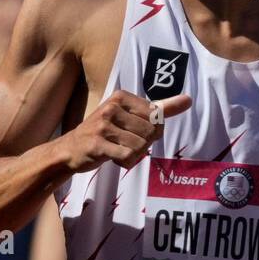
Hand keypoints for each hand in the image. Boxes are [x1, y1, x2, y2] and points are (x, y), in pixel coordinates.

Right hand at [60, 90, 190, 173]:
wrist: (69, 150)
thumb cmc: (104, 132)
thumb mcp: (129, 115)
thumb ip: (160, 108)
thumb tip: (188, 99)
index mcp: (120, 97)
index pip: (156, 115)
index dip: (152, 130)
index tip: (135, 131)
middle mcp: (111, 108)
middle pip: (150, 131)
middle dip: (144, 144)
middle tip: (127, 144)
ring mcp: (102, 126)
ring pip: (140, 146)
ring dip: (134, 155)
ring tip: (120, 151)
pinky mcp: (97, 144)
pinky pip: (127, 156)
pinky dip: (126, 162)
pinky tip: (115, 159)